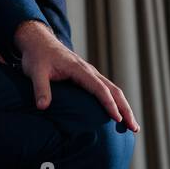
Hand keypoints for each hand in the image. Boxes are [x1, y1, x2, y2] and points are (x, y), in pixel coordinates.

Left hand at [13, 20, 138, 131]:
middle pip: (113, 90)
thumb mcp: (35, 71)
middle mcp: (88, 70)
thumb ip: (40, 88)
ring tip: (132, 125)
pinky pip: (106, 89)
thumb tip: (42, 107)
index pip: (99, 88)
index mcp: (79, 69)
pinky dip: (116, 101)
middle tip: (134, 128)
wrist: (38, 41)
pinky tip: (118, 113)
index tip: (117, 119)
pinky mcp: (87, 76)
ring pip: (113, 89)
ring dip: (124, 106)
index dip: (109, 104)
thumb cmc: (37, 56)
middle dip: (125, 109)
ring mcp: (89, 73)